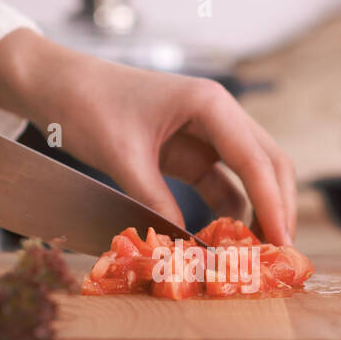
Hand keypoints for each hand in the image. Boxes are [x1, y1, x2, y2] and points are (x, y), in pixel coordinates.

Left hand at [0, 28, 296, 243]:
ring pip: (251, 176)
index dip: (273, 202)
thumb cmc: (88, 106)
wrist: (58, 85)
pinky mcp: (192, 151)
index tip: (282, 241)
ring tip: (257, 254)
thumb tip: (182, 248)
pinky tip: (226, 241)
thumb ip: (154, 200)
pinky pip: (224, 185)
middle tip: (280, 254)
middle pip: (268, 164)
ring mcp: (208, 133)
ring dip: (258, 212)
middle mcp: (218, 115)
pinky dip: (230, 212)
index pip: (255, 159)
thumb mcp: (121, 157)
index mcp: (209, 104)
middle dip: (278, 207)